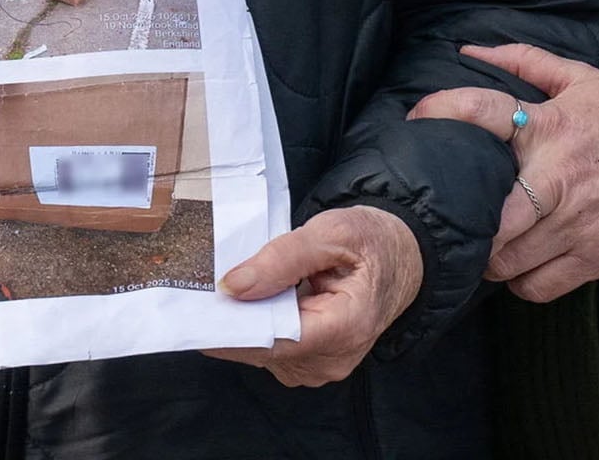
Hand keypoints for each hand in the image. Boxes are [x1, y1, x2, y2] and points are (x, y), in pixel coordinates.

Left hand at [203, 204, 420, 387]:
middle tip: (196, 290)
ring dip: (244, 323)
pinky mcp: (314, 363)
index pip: (274, 340)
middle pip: (264, 349)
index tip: (195, 312)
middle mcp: (333, 359)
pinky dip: (259, 326)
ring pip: (265, 352)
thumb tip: (234, 286)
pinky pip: (273, 350)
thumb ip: (283, 258)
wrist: (403, 259)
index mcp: (345, 327)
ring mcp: (323, 366)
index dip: (231, 329)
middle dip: (232, 321)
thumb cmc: (372, 242)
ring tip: (226, 288)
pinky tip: (252, 300)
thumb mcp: (332, 232)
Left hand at [409, 43, 598, 301]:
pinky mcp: (596, 260)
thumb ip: (526, 62)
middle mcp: (557, 179)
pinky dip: (520, 281)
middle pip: (485, 215)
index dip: (441, 112)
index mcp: (551, 127)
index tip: (415, 120)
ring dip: (487, 255)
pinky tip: (522, 264)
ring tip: (487, 243)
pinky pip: (537, 286)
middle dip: (462, 220)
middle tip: (455, 215)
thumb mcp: (584, 79)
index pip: (482, 113)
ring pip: (505, 260)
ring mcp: (577, 225)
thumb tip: (470, 51)